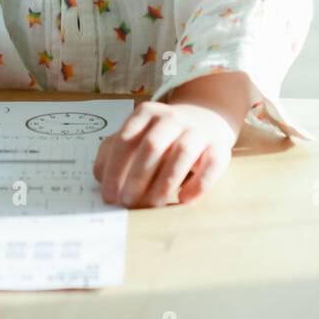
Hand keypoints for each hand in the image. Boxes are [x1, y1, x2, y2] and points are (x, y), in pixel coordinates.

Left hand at [93, 98, 236, 207]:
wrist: (205, 118)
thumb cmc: (162, 135)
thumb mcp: (136, 135)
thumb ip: (113, 151)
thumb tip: (100, 175)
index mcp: (146, 113)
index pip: (126, 140)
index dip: (115, 170)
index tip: (109, 196)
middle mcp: (172, 118)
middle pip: (152, 146)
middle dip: (137, 177)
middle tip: (128, 203)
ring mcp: (197, 130)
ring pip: (181, 154)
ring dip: (165, 183)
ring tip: (152, 205)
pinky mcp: (219, 147)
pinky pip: (211, 165)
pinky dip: (198, 184)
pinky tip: (184, 199)